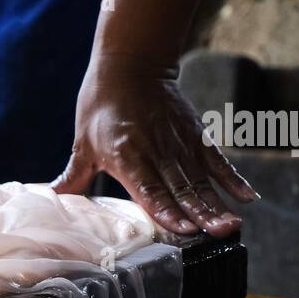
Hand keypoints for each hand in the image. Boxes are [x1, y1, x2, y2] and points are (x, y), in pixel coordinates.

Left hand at [52, 56, 258, 237]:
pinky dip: (232, 178)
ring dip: (218, 204)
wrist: (131, 63)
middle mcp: (158, 152)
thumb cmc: (101, 104)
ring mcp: (180, 144)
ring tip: (233, 226)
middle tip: (219, 234)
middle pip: (182, 189)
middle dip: (201, 214)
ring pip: (201, 180)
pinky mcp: (196, 135)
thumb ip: (74, 175)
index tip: (183, 230)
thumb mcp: (82, 142)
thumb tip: (51, 197)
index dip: (167, 210)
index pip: (149, 189)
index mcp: (127, 155)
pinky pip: (217, 160)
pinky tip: (248, 198)